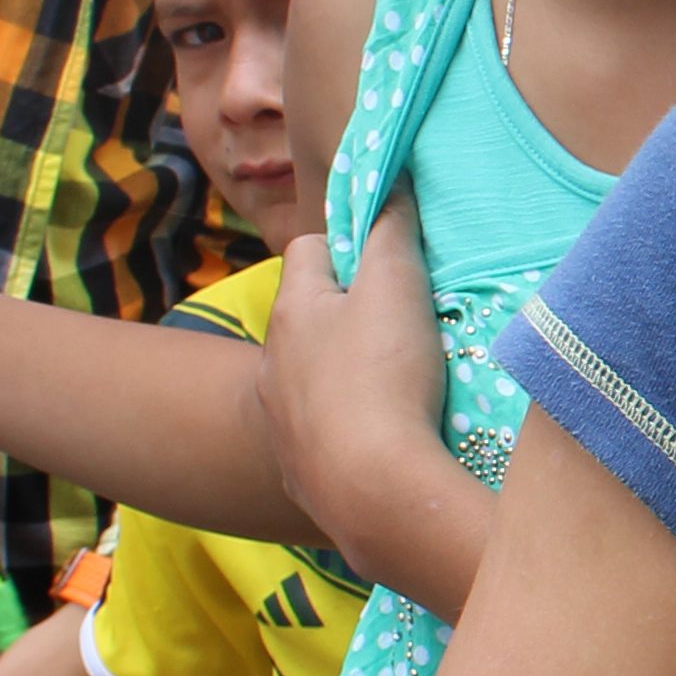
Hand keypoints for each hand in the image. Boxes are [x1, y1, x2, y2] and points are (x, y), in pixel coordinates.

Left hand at [263, 199, 446, 524]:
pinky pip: (321, 437)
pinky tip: (383, 442)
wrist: (371, 492)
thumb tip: (389, 183)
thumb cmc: (382, 376)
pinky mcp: (299, 472)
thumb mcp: (396, 287)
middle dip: (347, 317)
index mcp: (292, 311)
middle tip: (403, 328)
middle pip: (307, 320)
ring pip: (311, 380)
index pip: (305, 249)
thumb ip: (392, 231)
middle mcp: (273, 364)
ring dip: (344, 377)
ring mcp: (281, 422)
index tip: (388, 263)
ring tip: (398, 389)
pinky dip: (347, 432)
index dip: (345, 246)